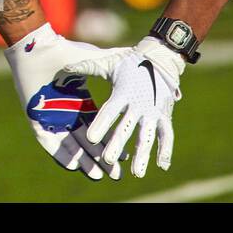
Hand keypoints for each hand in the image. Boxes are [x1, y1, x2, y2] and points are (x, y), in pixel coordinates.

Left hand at [5, 23, 125, 180]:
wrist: (38, 48)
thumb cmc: (63, 51)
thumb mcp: (91, 61)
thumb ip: (106, 69)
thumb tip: (131, 58)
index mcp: (80, 101)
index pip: (98, 127)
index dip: (111, 141)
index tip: (125, 155)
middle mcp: (68, 112)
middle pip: (88, 142)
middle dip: (102, 158)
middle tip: (117, 175)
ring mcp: (52, 117)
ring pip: (71, 145)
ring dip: (84, 161)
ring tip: (99, 176)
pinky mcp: (36, 119)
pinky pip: (49, 142)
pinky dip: (60, 154)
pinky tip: (74, 166)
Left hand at [66, 36, 183, 177]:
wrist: (160, 58)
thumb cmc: (129, 63)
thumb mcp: (109, 63)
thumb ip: (88, 67)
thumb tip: (66, 68)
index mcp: (123, 92)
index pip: (110, 110)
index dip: (101, 124)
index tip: (91, 138)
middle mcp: (138, 104)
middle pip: (126, 126)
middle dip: (117, 143)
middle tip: (107, 159)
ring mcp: (153, 111)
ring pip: (147, 135)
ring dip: (143, 154)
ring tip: (136, 173)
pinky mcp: (164, 116)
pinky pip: (166, 134)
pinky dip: (165, 149)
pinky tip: (162, 166)